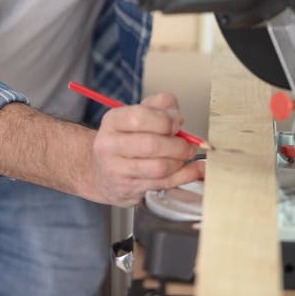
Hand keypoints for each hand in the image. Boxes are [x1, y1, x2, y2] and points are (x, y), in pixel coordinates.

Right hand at [88, 91, 203, 206]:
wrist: (100, 171)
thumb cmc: (125, 139)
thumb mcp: (136, 114)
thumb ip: (159, 105)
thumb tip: (176, 115)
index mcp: (112, 121)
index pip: (138, 117)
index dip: (164, 120)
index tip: (177, 123)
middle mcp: (109, 146)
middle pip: (151, 144)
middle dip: (178, 144)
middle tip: (188, 144)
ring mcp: (117, 170)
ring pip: (159, 167)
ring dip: (180, 161)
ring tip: (185, 155)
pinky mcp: (128, 190)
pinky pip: (163, 184)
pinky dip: (185, 176)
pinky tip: (194, 170)